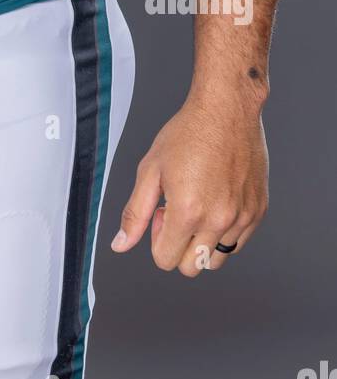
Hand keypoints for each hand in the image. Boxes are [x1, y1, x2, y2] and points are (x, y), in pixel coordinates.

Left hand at [111, 95, 268, 274]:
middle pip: (192, 267)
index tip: (162, 213)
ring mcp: (242, 217)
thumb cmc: (187, 133)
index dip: (157, 239)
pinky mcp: (259, 211)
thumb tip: (120, 245)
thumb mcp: (150, 170)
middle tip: (179, 211)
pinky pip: (239, 241)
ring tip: (200, 204)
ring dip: (204, 241)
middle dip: (179, 247)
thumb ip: (135, 213)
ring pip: (218, 258)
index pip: (166, 260)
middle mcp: (219, 220)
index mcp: (188, 212)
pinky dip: (226, 231)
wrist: (226, 110)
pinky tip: (217, 198)